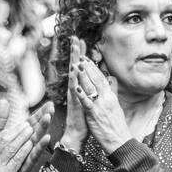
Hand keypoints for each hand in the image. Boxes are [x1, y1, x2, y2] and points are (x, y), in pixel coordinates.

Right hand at [59, 35, 87, 153]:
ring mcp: (73, 94)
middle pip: (75, 66)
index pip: (81, 68)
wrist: (77, 134)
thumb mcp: (91, 102)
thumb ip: (93, 91)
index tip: (83, 42)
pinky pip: (73, 87)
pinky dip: (73, 77)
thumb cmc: (84, 120)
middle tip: (75, 38)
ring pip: (73, 73)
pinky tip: (74, 68)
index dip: (82, 55)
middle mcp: (75, 89)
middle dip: (75, 52)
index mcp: (80, 88)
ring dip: (73, 60)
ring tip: (73, 47)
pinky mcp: (73, 102)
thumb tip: (98, 82)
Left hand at [73, 56, 129, 154]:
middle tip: (80, 56)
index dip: (93, 68)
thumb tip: (112, 80)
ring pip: (91, 88)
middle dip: (87, 68)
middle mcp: (106, 99)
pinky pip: (87, 103)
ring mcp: (100, 106)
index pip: (102, 78)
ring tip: (77, 65)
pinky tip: (76, 87)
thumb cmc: (117, 126)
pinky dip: (81, 94)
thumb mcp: (116, 106)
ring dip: (83, 76)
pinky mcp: (94, 115)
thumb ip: (113, 92)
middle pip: (96, 80)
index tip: (86, 59)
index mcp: (111, 97)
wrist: (120, 141)